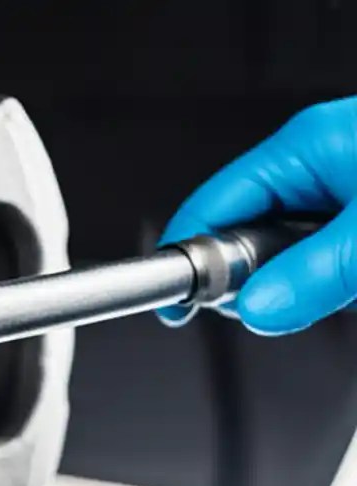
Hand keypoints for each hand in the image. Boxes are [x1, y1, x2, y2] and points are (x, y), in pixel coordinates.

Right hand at [160, 96, 356, 334]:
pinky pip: (329, 254)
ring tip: (356, 282)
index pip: (212, 206)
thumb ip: (316, 273)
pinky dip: (344, 277)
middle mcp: (318, 161)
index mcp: (305, 146)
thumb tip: (257, 310)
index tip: (176, 307)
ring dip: (319, 280)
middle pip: (249, 236)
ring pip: (295, 254)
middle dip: (271, 277)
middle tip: (300, 297)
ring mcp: (345, 185)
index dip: (188, 259)